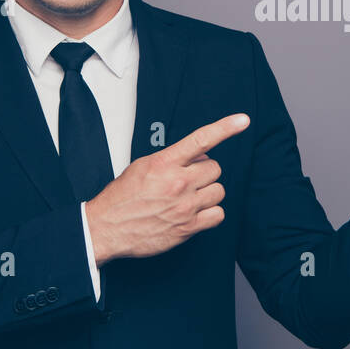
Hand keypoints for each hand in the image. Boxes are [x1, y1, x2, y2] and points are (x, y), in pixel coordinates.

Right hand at [84, 113, 250, 262]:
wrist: (106, 228)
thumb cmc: (122, 197)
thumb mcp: (142, 166)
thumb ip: (171, 159)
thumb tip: (197, 156)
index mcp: (164, 163)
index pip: (201, 139)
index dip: (225, 128)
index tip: (243, 120)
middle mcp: (178, 182)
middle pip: (214, 168)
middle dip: (203, 172)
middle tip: (186, 180)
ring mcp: (185, 206)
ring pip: (218, 190)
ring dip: (207, 192)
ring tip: (188, 197)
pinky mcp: (188, 227)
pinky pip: (218, 214)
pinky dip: (211, 213)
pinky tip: (195, 212)